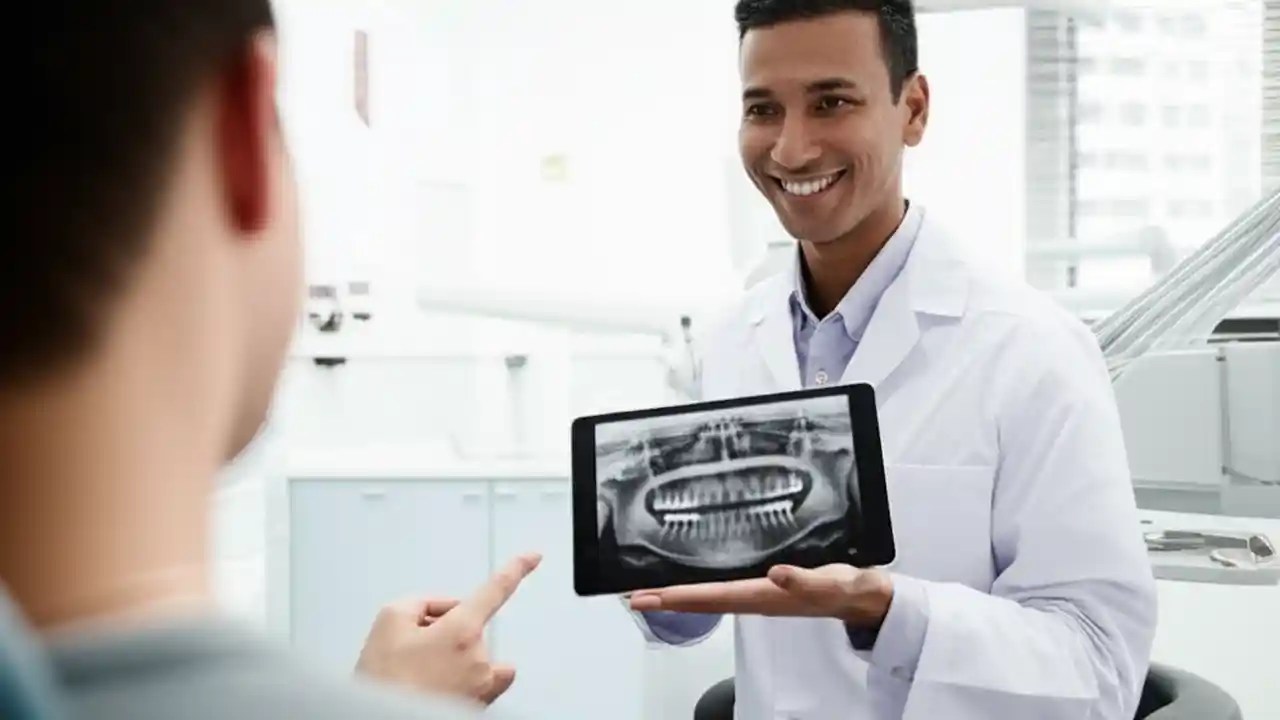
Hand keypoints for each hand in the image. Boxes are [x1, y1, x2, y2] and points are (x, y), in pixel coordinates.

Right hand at [355, 553, 541, 704]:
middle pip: (470, 626)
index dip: (516, 569)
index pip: (496, 589)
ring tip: (422, 673)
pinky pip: (489, 680)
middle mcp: (479, 658)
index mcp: (461, 631)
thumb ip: (419, 602)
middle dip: (446, 629)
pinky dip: (474, 677)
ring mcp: (482, 685)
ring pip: (476, 654)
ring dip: (456, 656)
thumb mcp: (389, 621)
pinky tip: (448, 683)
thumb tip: (437, 609)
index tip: (533, 557)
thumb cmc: (385, 683)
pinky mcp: (480, 705)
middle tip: (412, 650)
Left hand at [627, 564, 893, 627]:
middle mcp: (756, 597)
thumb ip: (804, 578)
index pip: (709, 597)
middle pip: (701, 600)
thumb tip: (775, 574)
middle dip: (666, 599)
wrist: (865, 599)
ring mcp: (759, 594)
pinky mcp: (766, 587)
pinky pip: (725, 587)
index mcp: (764, 595)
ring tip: (652, 592)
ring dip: (680, 594)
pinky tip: (691, 581)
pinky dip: (701, 585)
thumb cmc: (847, 589)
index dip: (675, 597)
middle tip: (632, 598)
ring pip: (710, 596)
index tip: (644, 598)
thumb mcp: (831, 581)